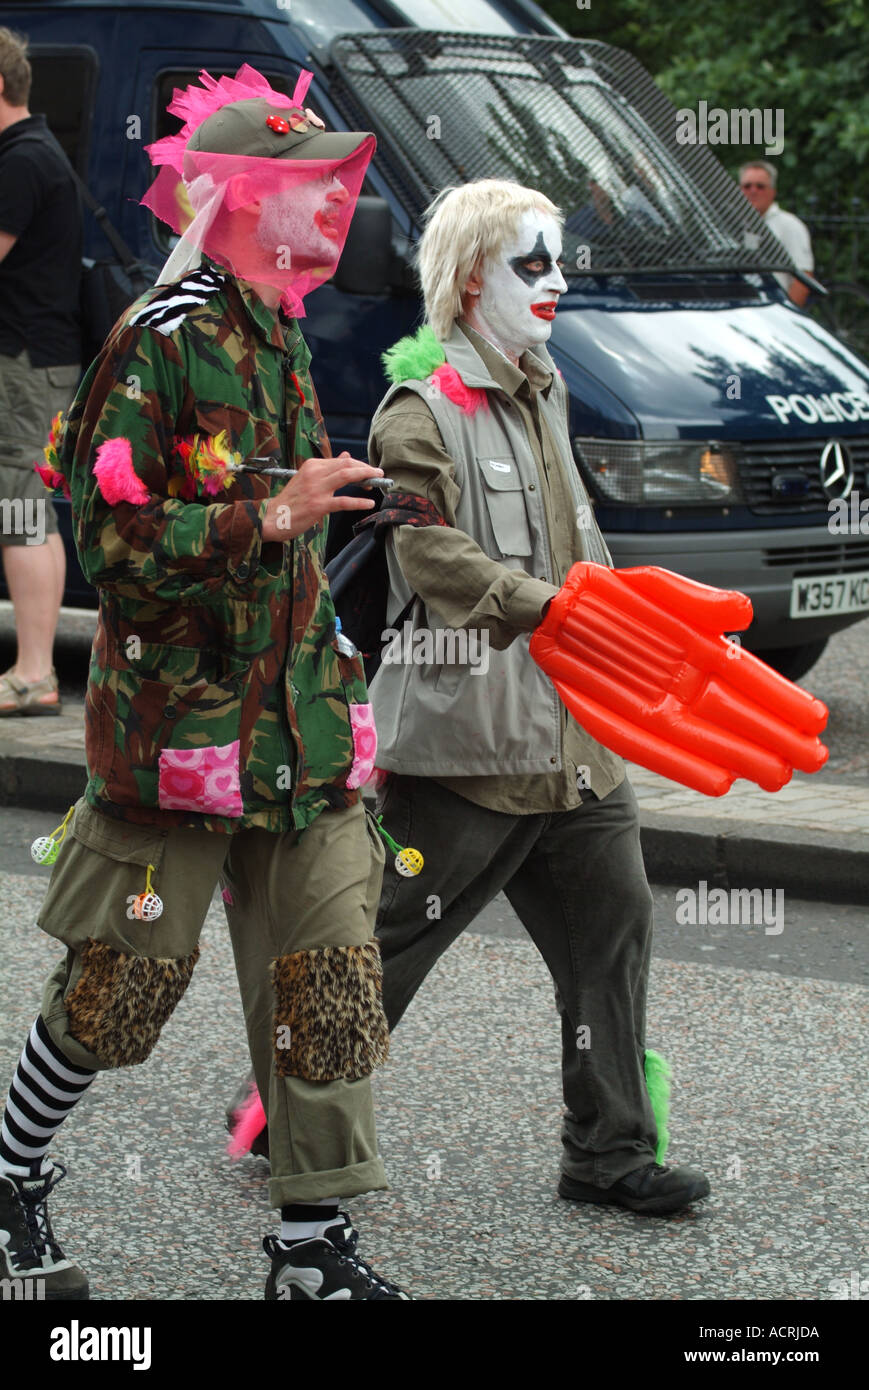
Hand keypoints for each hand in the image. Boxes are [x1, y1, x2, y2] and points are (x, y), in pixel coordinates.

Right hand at [261, 452, 381, 541]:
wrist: (272, 517)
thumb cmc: (292, 500)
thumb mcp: (308, 479)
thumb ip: (328, 469)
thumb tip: (346, 456)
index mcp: (312, 465)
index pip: (341, 461)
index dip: (359, 465)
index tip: (369, 472)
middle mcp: (314, 473)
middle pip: (346, 465)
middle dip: (366, 468)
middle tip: (379, 474)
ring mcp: (316, 489)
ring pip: (346, 476)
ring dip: (365, 477)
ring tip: (378, 481)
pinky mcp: (318, 505)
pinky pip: (343, 501)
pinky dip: (359, 501)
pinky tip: (369, 503)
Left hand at [530, 562, 827, 794]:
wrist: (561, 612)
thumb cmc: (615, 596)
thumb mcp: (659, 587)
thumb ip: (700, 600)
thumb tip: (744, 616)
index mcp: (699, 650)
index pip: (749, 679)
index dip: (782, 699)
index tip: (814, 718)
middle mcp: (683, 683)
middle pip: (736, 715)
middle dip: (774, 737)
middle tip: (809, 758)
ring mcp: (655, 705)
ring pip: (706, 737)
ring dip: (742, 757)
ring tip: (777, 774)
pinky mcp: (622, 722)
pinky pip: (657, 750)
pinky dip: (688, 766)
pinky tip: (720, 780)